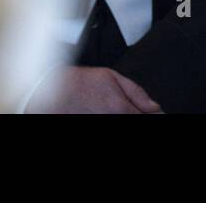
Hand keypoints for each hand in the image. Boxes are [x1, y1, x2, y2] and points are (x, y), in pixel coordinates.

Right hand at [25, 66, 161, 113]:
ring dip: (123, 117)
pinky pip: (109, 126)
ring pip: (124, 125)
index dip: (149, 115)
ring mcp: (101, 125)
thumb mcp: (110, 77)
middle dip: (135, 115)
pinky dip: (111, 119)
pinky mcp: (91, 128)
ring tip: (111, 109)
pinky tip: (103, 113)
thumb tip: (154, 106)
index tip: (149, 112)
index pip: (146, 118)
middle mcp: (113, 121)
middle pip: (135, 122)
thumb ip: (136, 92)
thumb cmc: (78, 83)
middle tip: (123, 109)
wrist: (52, 92)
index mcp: (120, 109)